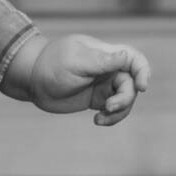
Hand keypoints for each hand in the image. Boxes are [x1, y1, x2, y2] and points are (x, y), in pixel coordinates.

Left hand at [27, 34, 151, 124]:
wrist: (31, 81)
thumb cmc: (51, 66)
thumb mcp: (76, 62)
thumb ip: (101, 61)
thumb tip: (126, 56)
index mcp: (104, 54)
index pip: (133, 58)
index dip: (143, 71)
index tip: (141, 87)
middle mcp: (107, 69)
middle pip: (131, 84)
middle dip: (125, 98)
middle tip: (109, 107)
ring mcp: (102, 85)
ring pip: (124, 99)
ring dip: (119, 111)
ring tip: (100, 118)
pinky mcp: (96, 100)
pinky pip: (112, 110)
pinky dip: (110, 118)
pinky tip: (97, 121)